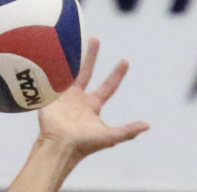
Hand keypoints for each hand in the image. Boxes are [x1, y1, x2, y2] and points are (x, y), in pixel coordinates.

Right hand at [39, 38, 148, 157]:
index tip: (125, 61)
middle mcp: (79, 100)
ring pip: (68, 72)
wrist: (58, 147)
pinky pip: (51, 79)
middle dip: (91, 56)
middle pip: (87, 72)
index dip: (117, 74)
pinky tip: (52, 53)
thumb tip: (148, 126)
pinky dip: (52, 68)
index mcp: (93, 106)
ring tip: (70, 39)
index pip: (108, 86)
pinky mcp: (49, 97)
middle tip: (95, 39)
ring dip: (69, 57)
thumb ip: (128, 131)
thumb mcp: (109, 136)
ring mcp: (63, 98)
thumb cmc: (84, 145)